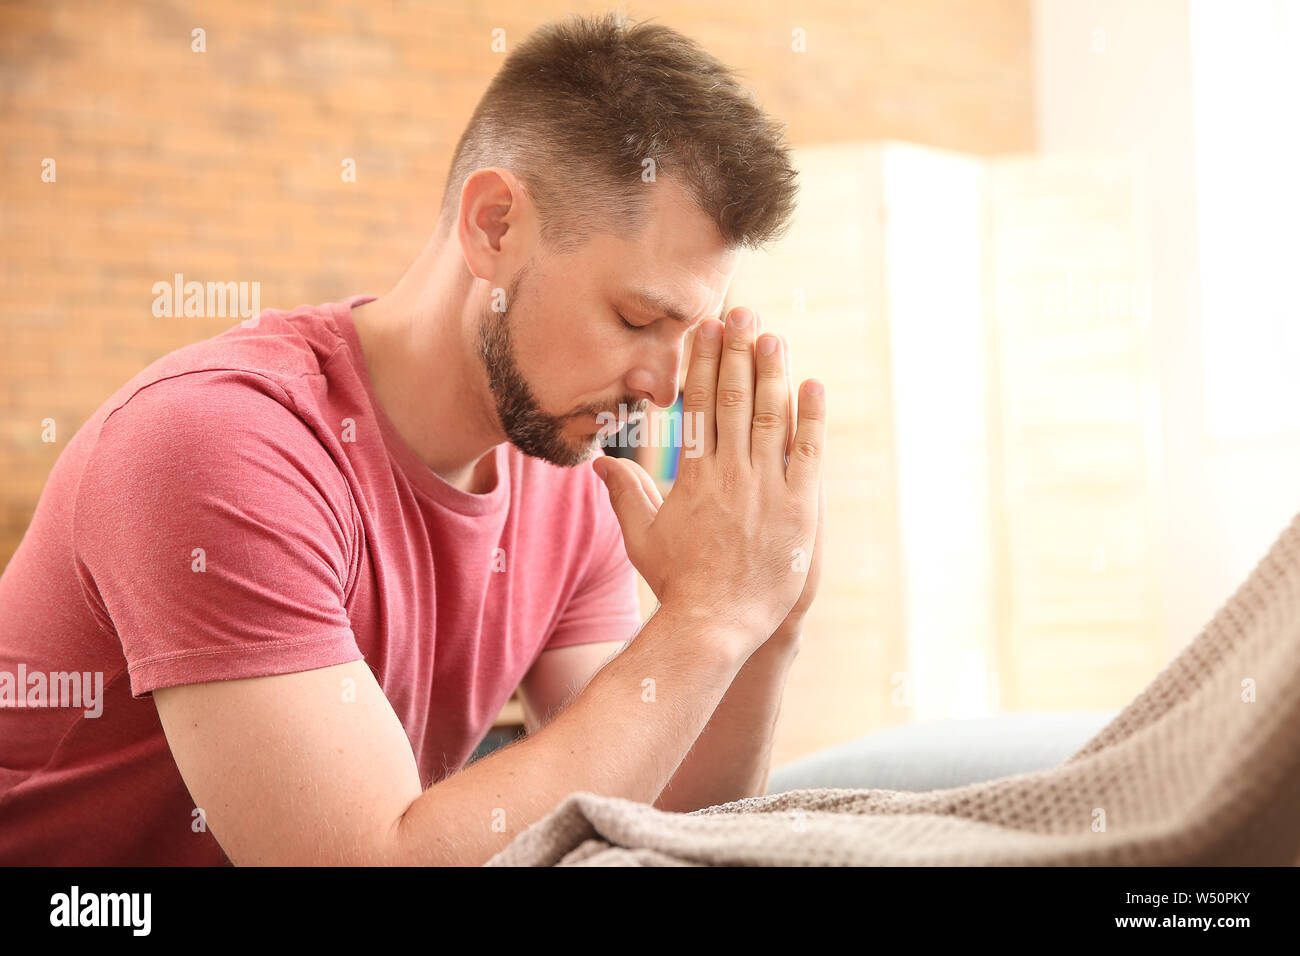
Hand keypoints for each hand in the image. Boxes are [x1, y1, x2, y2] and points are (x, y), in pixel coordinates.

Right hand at [593, 306, 824, 659]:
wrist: (716, 622)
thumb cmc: (677, 582)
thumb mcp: (642, 537)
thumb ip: (624, 495)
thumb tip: (598, 463)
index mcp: (695, 475)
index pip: (698, 405)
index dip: (703, 363)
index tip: (707, 330)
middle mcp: (731, 473)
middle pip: (734, 399)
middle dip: (738, 352)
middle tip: (742, 313)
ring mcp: (767, 488)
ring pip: (770, 417)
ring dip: (772, 372)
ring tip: (773, 336)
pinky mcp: (799, 507)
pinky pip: (807, 452)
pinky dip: (811, 418)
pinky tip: (812, 386)